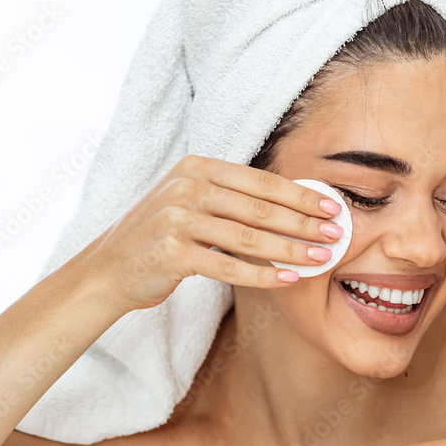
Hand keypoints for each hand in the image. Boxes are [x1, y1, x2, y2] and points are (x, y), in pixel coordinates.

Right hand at [85, 154, 345, 312]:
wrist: (108, 268)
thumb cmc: (159, 235)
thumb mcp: (189, 200)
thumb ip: (230, 195)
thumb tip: (293, 202)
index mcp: (196, 167)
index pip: (260, 180)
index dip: (300, 194)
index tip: (333, 206)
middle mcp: (186, 187)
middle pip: (259, 207)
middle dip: (304, 222)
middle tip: (337, 234)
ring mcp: (177, 219)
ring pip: (249, 237)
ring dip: (291, 248)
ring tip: (321, 257)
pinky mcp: (173, 253)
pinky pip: (229, 267)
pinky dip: (263, 274)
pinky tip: (288, 279)